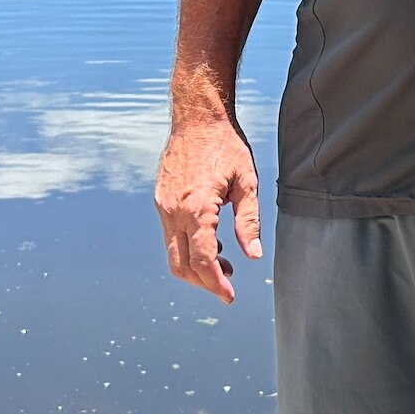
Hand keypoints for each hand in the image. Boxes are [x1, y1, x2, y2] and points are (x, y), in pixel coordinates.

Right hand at [154, 114, 263, 303]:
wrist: (197, 116)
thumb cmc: (227, 145)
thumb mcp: (247, 182)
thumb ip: (248, 221)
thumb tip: (253, 256)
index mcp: (197, 208)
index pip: (202, 262)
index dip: (216, 284)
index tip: (229, 296)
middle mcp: (174, 210)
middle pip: (181, 265)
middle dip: (203, 283)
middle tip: (227, 286)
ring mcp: (163, 205)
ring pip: (173, 252)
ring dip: (195, 267)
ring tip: (224, 264)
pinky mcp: (161, 199)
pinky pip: (170, 234)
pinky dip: (187, 247)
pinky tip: (210, 241)